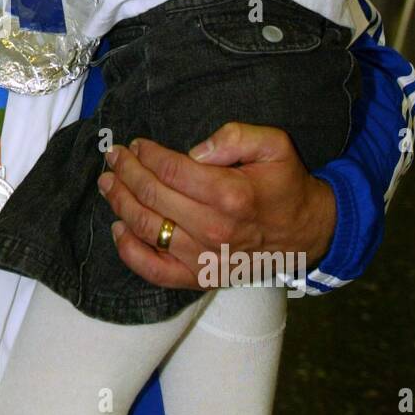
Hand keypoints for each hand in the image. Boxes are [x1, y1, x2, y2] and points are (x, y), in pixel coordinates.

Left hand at [97, 122, 336, 288]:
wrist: (306, 233)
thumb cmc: (285, 185)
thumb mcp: (274, 145)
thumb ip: (235, 136)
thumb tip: (195, 150)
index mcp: (230, 194)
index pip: (171, 170)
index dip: (146, 154)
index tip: (136, 144)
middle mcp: (213, 229)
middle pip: (151, 196)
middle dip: (126, 172)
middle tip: (113, 157)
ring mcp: (203, 258)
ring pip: (145, 228)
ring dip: (119, 203)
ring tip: (108, 184)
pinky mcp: (199, 277)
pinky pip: (153, 270)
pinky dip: (129, 252)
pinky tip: (118, 229)